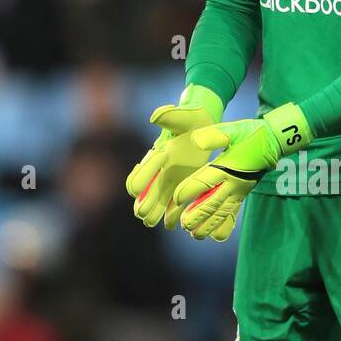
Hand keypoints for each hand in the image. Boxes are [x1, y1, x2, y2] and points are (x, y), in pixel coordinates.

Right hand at [126, 85, 222, 228]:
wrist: (201, 122)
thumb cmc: (192, 118)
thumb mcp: (184, 116)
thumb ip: (170, 116)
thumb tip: (155, 117)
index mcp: (155, 157)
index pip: (138, 174)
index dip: (143, 176)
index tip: (160, 160)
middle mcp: (158, 172)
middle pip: (142, 196)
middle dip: (145, 204)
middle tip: (150, 211)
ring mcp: (169, 181)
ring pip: (154, 204)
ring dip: (154, 213)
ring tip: (155, 221)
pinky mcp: (182, 185)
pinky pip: (172, 206)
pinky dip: (171, 215)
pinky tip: (173, 224)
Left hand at [173, 103, 311, 240]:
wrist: (274, 141)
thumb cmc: (251, 133)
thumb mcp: (233, 130)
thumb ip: (214, 135)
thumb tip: (196, 141)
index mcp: (227, 167)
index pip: (205, 181)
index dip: (189, 190)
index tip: (176, 199)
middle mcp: (233, 182)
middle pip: (213, 203)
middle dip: (197, 216)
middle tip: (184, 225)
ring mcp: (239, 191)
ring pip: (222, 212)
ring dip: (209, 225)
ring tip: (196, 234)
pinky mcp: (242, 194)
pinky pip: (233, 213)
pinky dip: (224, 226)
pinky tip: (216, 236)